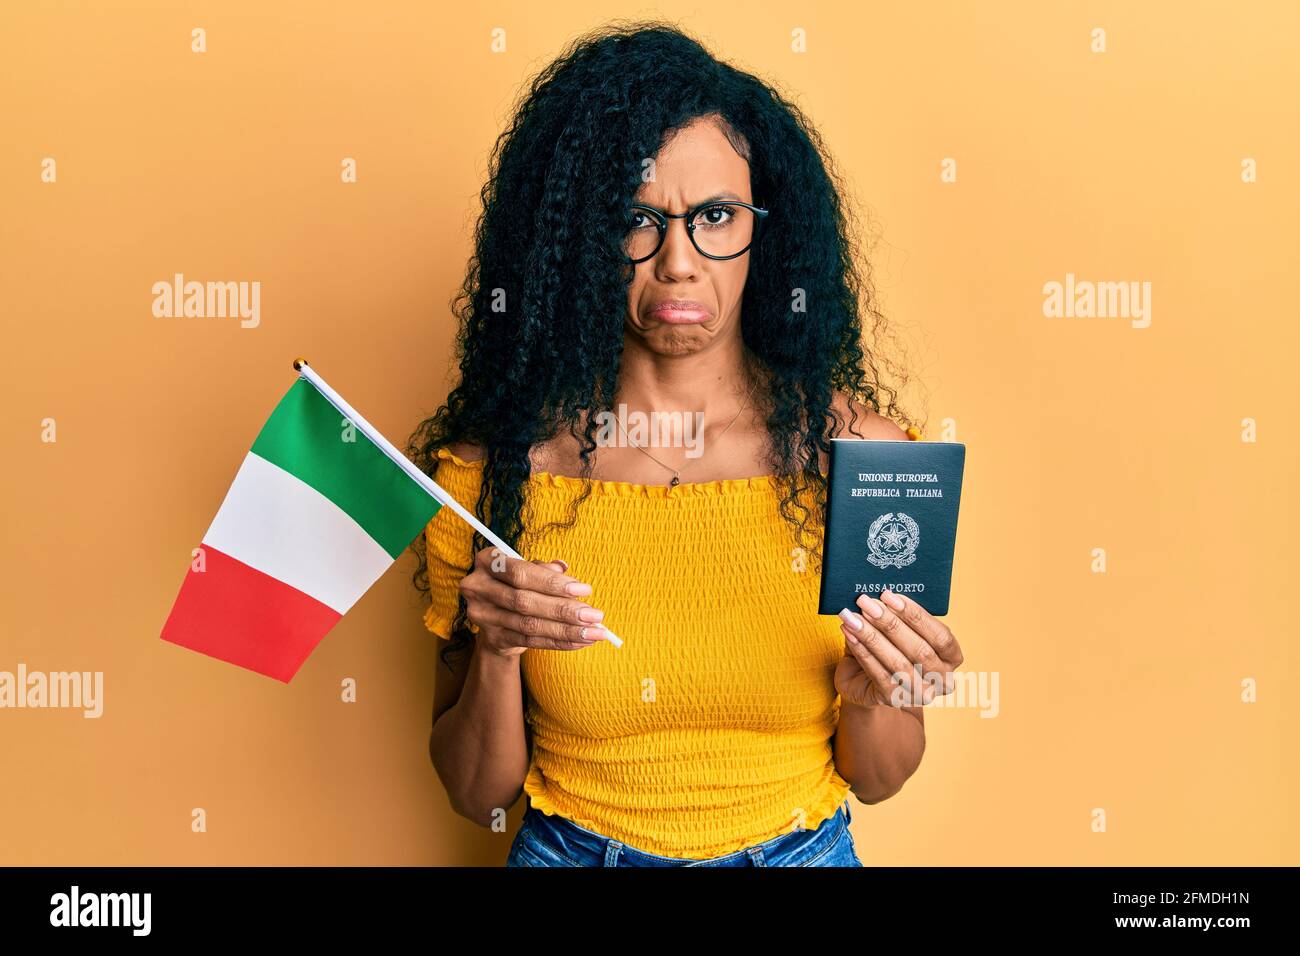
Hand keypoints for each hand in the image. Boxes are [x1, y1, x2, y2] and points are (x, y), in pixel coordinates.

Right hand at [458, 548, 611, 657]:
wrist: (495, 614)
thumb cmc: (516, 583)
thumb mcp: (528, 570)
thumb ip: (544, 570)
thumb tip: (564, 568)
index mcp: (487, 561)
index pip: (521, 573)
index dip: (553, 583)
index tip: (584, 590)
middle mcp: (478, 587)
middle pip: (525, 601)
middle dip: (564, 610)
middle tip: (595, 616)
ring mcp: (483, 615)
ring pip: (529, 625)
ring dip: (566, 630)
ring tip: (594, 633)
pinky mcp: (493, 637)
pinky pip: (530, 641)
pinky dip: (558, 642)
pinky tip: (580, 642)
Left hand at [835, 590, 963, 707]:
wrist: (867, 681)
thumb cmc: (890, 647)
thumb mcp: (900, 631)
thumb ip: (898, 616)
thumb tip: (880, 596)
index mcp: (951, 657)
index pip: (940, 636)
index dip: (916, 615)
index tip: (889, 596)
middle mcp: (942, 679)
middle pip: (919, 649)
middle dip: (890, 622)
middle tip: (866, 602)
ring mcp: (920, 693)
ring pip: (897, 662)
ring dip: (872, 636)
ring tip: (852, 616)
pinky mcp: (894, 699)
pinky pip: (878, 673)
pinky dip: (862, 651)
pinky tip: (849, 633)